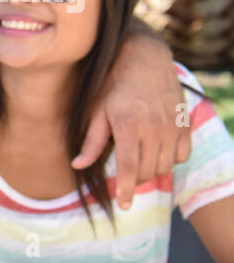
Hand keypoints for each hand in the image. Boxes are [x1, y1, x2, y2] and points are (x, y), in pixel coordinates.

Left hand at [73, 34, 189, 209]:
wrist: (143, 57)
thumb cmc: (112, 84)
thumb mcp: (96, 110)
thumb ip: (91, 141)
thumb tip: (77, 165)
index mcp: (128, 126)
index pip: (128, 169)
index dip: (125, 191)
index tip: (125, 206)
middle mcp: (154, 127)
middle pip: (147, 171)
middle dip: (134, 181)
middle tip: (125, 180)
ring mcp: (172, 125)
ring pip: (166, 165)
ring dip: (152, 172)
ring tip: (138, 167)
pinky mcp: (185, 122)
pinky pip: (182, 154)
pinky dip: (170, 160)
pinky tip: (157, 154)